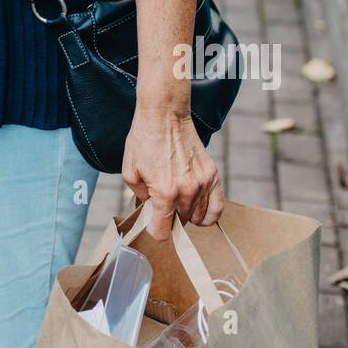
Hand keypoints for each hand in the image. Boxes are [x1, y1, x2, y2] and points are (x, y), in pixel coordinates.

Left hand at [121, 103, 223, 241]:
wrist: (164, 116)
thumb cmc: (144, 140)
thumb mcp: (129, 172)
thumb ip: (139, 198)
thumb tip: (151, 209)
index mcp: (164, 193)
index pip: (162, 231)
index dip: (154, 229)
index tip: (152, 221)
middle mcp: (187, 192)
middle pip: (181, 224)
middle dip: (169, 218)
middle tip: (162, 202)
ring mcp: (203, 183)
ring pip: (198, 217)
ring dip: (187, 214)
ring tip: (177, 200)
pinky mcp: (213, 175)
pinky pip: (217, 207)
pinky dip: (209, 214)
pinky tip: (200, 212)